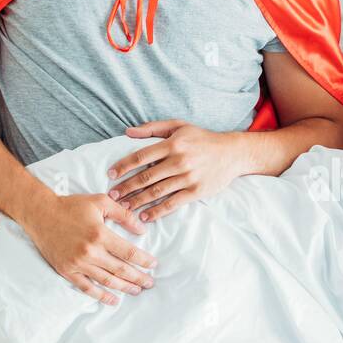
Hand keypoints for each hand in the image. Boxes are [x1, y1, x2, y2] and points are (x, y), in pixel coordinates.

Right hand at [23, 191, 155, 304]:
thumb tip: (142, 229)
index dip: (144, 260)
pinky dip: (101, 296)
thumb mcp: (100, 202)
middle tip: (150, 283)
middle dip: (138, 278)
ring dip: (124, 287)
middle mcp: (90, 252)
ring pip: (106, 280)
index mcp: (100, 234)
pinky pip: (86, 287)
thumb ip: (124, 215)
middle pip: (121, 270)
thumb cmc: (72, 206)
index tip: (153, 265)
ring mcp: (77, 263)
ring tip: (137, 290)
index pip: (129, 252)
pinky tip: (113, 300)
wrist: (41, 214)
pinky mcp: (66, 270)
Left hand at [107, 121, 245, 220]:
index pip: (141, 156)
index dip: (123, 166)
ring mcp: (188, 178)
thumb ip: (152, 128)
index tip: (110, 174)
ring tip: (124, 207)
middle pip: (145, 177)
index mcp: (172, 144)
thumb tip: (127, 132)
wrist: (232, 153)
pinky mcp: (196, 191)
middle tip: (112, 195)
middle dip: (126, 187)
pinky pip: (172, 204)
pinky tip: (145, 216)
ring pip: (156, 192)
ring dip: (137, 201)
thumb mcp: (179, 126)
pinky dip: (157, 211)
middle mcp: (179, 161)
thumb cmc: (203, 138)